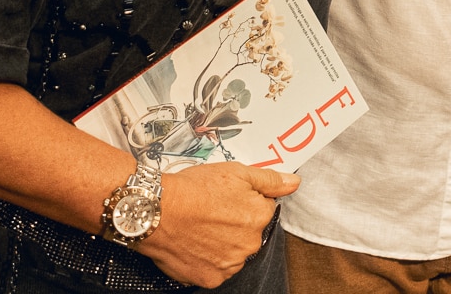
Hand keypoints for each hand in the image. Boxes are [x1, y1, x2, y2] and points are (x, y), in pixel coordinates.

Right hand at [138, 163, 299, 287]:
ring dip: (222, 242)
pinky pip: (215, 268)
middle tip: (211, 211)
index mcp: (259, 217)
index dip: (243, 200)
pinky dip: (207, 258)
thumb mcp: (235, 172)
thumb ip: (269, 179)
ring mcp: (230, 264)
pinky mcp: (210, 278)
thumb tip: (293, 183)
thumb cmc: (192, 190)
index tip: (226, 197)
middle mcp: (249, 244)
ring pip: (232, 252)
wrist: (156, 211)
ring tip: (200, 226)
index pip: (262, 209)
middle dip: (234, 223)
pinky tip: (195, 242)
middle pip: (248, 232)